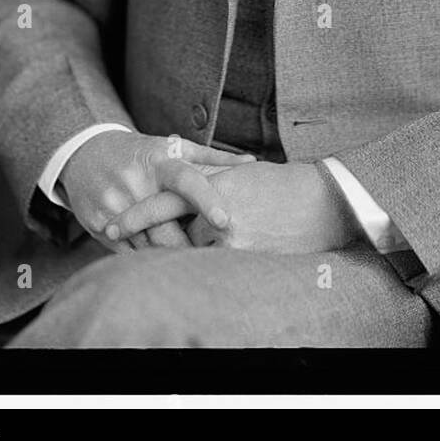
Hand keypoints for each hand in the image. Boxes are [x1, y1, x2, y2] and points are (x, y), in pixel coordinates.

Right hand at [58, 130, 255, 251]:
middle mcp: (135, 183)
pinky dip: (147, 257)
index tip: (226, 221)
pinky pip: (130, 253)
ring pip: (149, 246)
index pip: (187, 181)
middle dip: (190, 246)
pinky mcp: (98, 225)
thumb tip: (252, 162)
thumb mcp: (172, 148)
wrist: (85, 154)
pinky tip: (159, 261)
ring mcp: (114, 206)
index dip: (207, 201)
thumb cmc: (141, 152)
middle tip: (212, 256)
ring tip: (190, 265)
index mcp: (159, 162)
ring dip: (169, 257)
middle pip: (167, 228)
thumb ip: (212, 158)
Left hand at [105, 160, 363, 254]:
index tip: (113, 226)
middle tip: (135, 246)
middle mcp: (219, 212)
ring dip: (188, 254)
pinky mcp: (249, 257)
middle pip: (175, 235)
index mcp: (215, 183)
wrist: (326, 201)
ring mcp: (234, 238)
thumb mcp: (242, 173)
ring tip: (183, 254)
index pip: (164, 202)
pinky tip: (212, 266)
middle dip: (161, 241)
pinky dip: (210, 265)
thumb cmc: (284, 184)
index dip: (136, 216)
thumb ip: (210, 173)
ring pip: (194, 254)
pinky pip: (216, 267)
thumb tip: (180, 174)